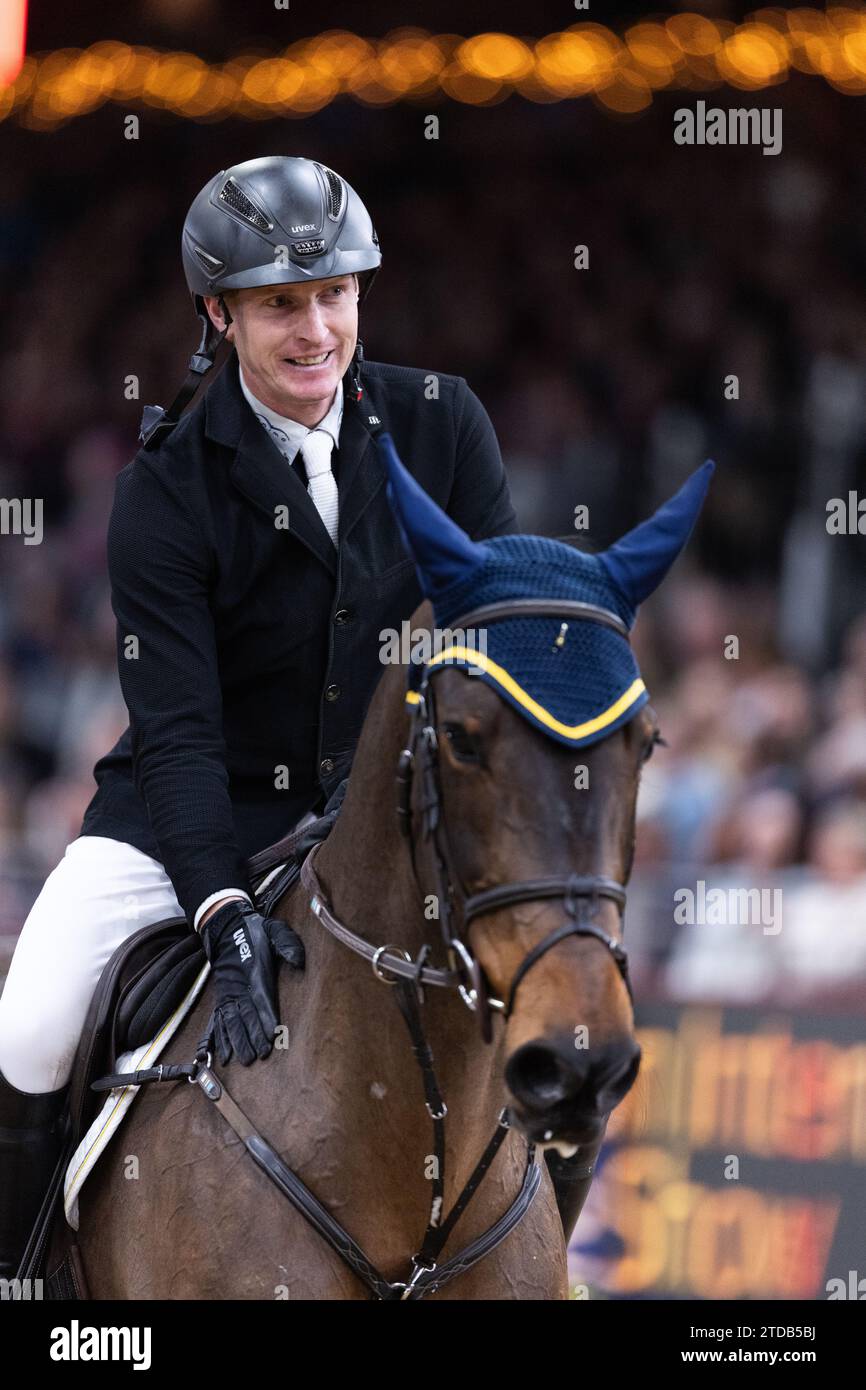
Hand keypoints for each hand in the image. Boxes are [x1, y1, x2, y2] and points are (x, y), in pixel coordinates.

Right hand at [200, 901, 304, 1065]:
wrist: (227, 929)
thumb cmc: (257, 932)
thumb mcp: (276, 931)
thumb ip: (288, 944)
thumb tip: (299, 962)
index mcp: (255, 971)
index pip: (261, 998)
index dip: (265, 1017)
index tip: (272, 1034)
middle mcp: (239, 985)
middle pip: (245, 1015)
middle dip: (253, 1035)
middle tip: (261, 1055)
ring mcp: (228, 993)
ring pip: (231, 1021)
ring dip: (237, 1041)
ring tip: (245, 1059)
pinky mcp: (222, 997)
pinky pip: (219, 1020)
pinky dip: (221, 1038)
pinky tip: (225, 1054)